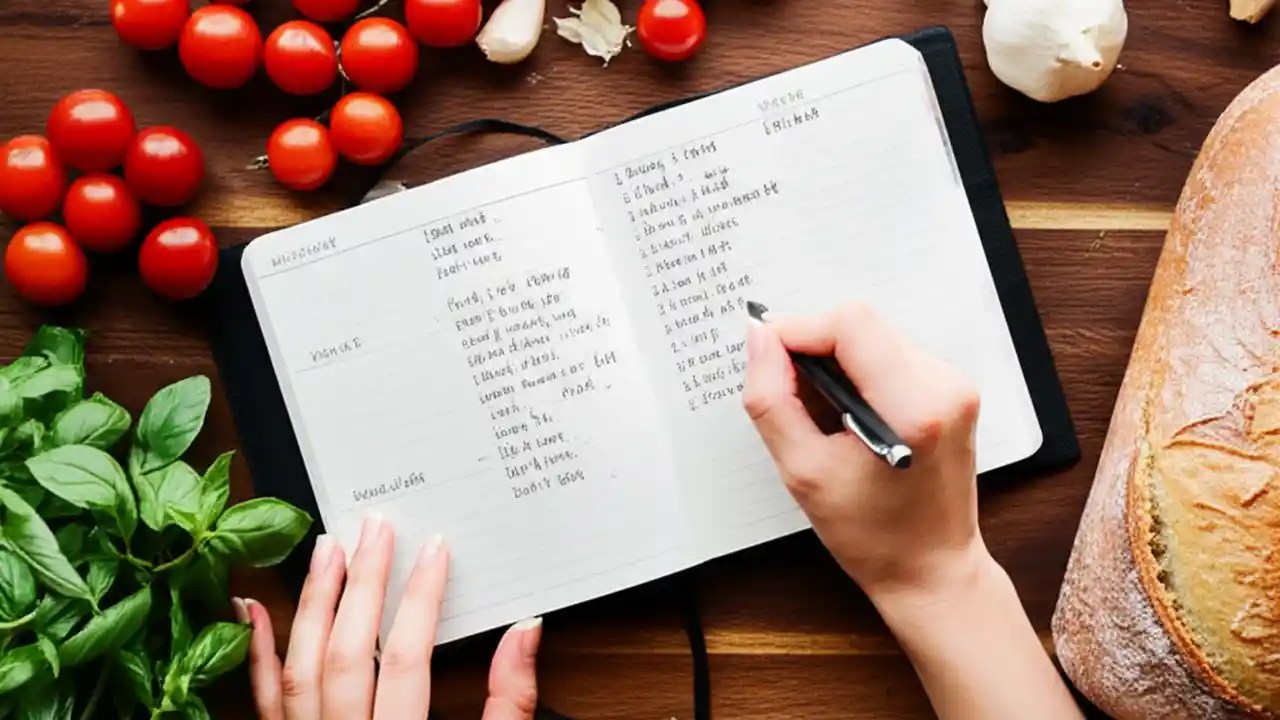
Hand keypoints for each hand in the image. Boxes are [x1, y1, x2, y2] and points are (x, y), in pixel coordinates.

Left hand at [234, 513, 542, 718]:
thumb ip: (508, 705)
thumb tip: (524, 634)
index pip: (405, 658)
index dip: (420, 597)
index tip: (434, 549)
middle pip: (345, 651)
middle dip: (362, 583)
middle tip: (375, 528)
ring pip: (298, 668)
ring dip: (310, 603)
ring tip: (327, 550)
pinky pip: (263, 701)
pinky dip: (256, 651)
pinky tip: (253, 607)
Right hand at [743, 302, 1083, 719]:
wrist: (931, 569)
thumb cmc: (874, 536)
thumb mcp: (803, 472)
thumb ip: (772, 400)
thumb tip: (759, 341)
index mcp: (915, 409)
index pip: (849, 325)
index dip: (797, 330)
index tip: (766, 356)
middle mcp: (944, 387)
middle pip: (861, 324)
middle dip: (813, 347)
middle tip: (788, 391)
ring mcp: (953, 385)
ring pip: (873, 334)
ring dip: (835, 360)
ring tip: (820, 412)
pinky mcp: (951, 388)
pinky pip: (890, 352)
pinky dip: (857, 370)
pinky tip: (846, 412)